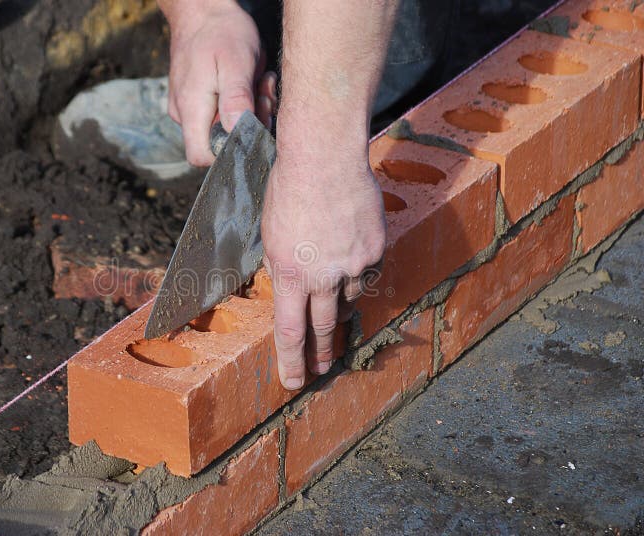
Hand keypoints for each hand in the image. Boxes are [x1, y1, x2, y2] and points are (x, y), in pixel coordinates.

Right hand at [160, 0, 276, 165]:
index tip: (252, 128)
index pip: (202, 156)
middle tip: (263, 95)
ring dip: (249, 112)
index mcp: (191, 109)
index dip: (229, 153)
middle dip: (248, 127)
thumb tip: (238, 134)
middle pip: (217, 144)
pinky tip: (251, 83)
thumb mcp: (237, 63)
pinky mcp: (196, 102)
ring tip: (259, 83)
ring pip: (224, 129)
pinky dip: (242, 103)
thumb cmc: (221, 32)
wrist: (203, 9)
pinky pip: (222, 114)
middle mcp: (184, 114)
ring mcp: (188, 108)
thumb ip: (236, 100)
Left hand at [261, 152, 386, 389]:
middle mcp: (323, 276)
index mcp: (290, 274)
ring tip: (332, 298)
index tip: (293, 383)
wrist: (325, 156)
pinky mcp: (376, 249)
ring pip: (348, 300)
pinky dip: (356, 272)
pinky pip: (366, 273)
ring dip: (339, 304)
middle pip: (323, 327)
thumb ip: (279, 265)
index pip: (289, 332)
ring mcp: (353, 264)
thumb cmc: (288, 187)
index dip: (291, 362)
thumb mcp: (269, 232)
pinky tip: (349, 257)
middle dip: (321, 353)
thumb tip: (285, 286)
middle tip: (322, 369)